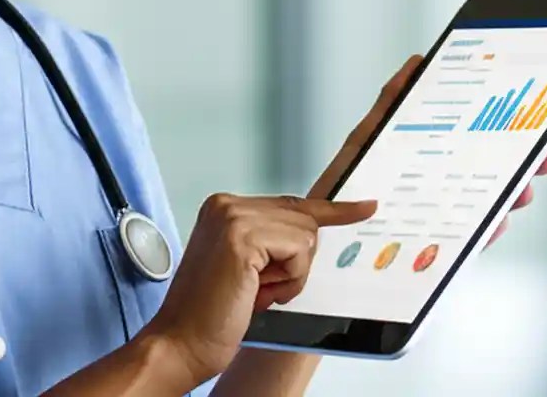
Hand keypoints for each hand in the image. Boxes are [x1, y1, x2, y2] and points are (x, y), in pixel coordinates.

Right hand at [140, 194, 377, 386]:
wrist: (181, 342)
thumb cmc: (211, 314)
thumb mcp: (248, 268)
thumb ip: (271, 243)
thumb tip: (312, 234)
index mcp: (223, 208)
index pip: (291, 204)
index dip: (332, 210)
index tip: (365, 207)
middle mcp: (226, 205)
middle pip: (303, 218)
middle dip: (294, 263)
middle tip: (258, 288)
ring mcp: (232, 217)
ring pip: (305, 234)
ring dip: (290, 274)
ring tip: (253, 291)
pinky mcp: (241, 236)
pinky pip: (299, 250)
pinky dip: (288, 278)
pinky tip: (256, 291)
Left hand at [306, 54, 546, 247]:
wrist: (321, 240)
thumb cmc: (343, 187)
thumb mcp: (366, 140)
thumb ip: (391, 104)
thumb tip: (418, 61)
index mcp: (437, 149)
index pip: (490, 128)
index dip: (526, 117)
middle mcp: (447, 179)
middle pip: (500, 162)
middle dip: (530, 157)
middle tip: (545, 155)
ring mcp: (446, 210)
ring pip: (492, 198)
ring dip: (513, 192)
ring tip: (520, 190)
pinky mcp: (439, 242)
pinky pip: (470, 234)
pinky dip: (484, 229)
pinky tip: (492, 223)